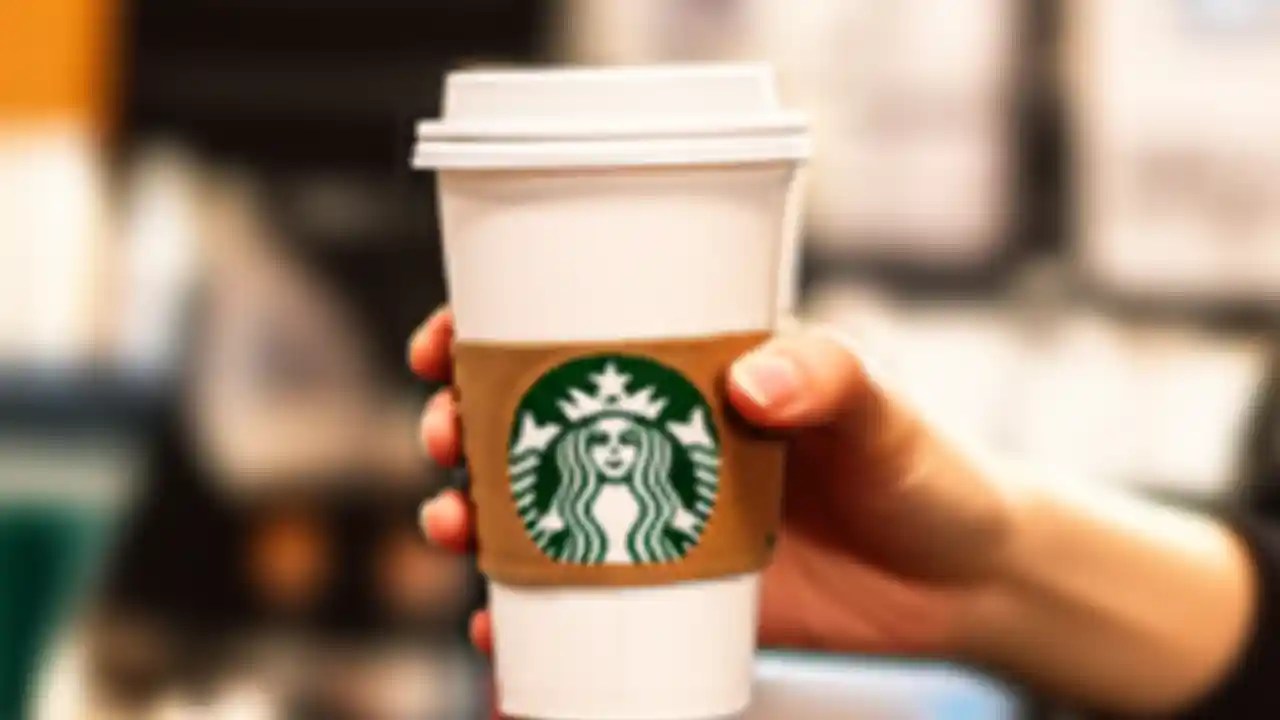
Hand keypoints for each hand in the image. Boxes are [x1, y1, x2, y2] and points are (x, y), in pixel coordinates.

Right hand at [408, 307, 1021, 657]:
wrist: (967, 581)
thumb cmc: (925, 469)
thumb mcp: (884, 411)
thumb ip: (829, 378)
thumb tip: (745, 382)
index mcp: (689, 371)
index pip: (568, 334)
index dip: (486, 335)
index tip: (440, 345)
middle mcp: (655, 440)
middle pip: (523, 424)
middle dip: (457, 427)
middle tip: (443, 443)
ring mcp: (655, 521)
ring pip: (531, 512)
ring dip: (468, 518)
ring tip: (452, 531)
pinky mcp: (672, 595)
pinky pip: (577, 605)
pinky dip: (523, 618)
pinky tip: (494, 631)